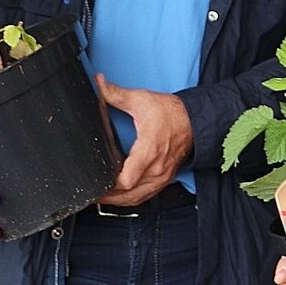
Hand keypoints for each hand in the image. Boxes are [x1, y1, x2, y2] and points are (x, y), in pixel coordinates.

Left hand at [97, 77, 194, 205]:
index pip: (127, 179)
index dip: (109, 185)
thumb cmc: (171, 112)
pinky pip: (144, 197)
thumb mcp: (141, 99)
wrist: (195, 120)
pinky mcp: (164, 179)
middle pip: (127, 194)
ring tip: (100, 197)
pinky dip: (129, 198)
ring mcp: (161, 176)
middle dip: (107, 196)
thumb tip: (99, 84)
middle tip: (90, 192)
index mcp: (149, 150)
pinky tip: (119, 195)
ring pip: (135, 199)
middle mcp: (156, 168)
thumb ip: (116, 94)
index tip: (95, 181)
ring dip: (117, 200)